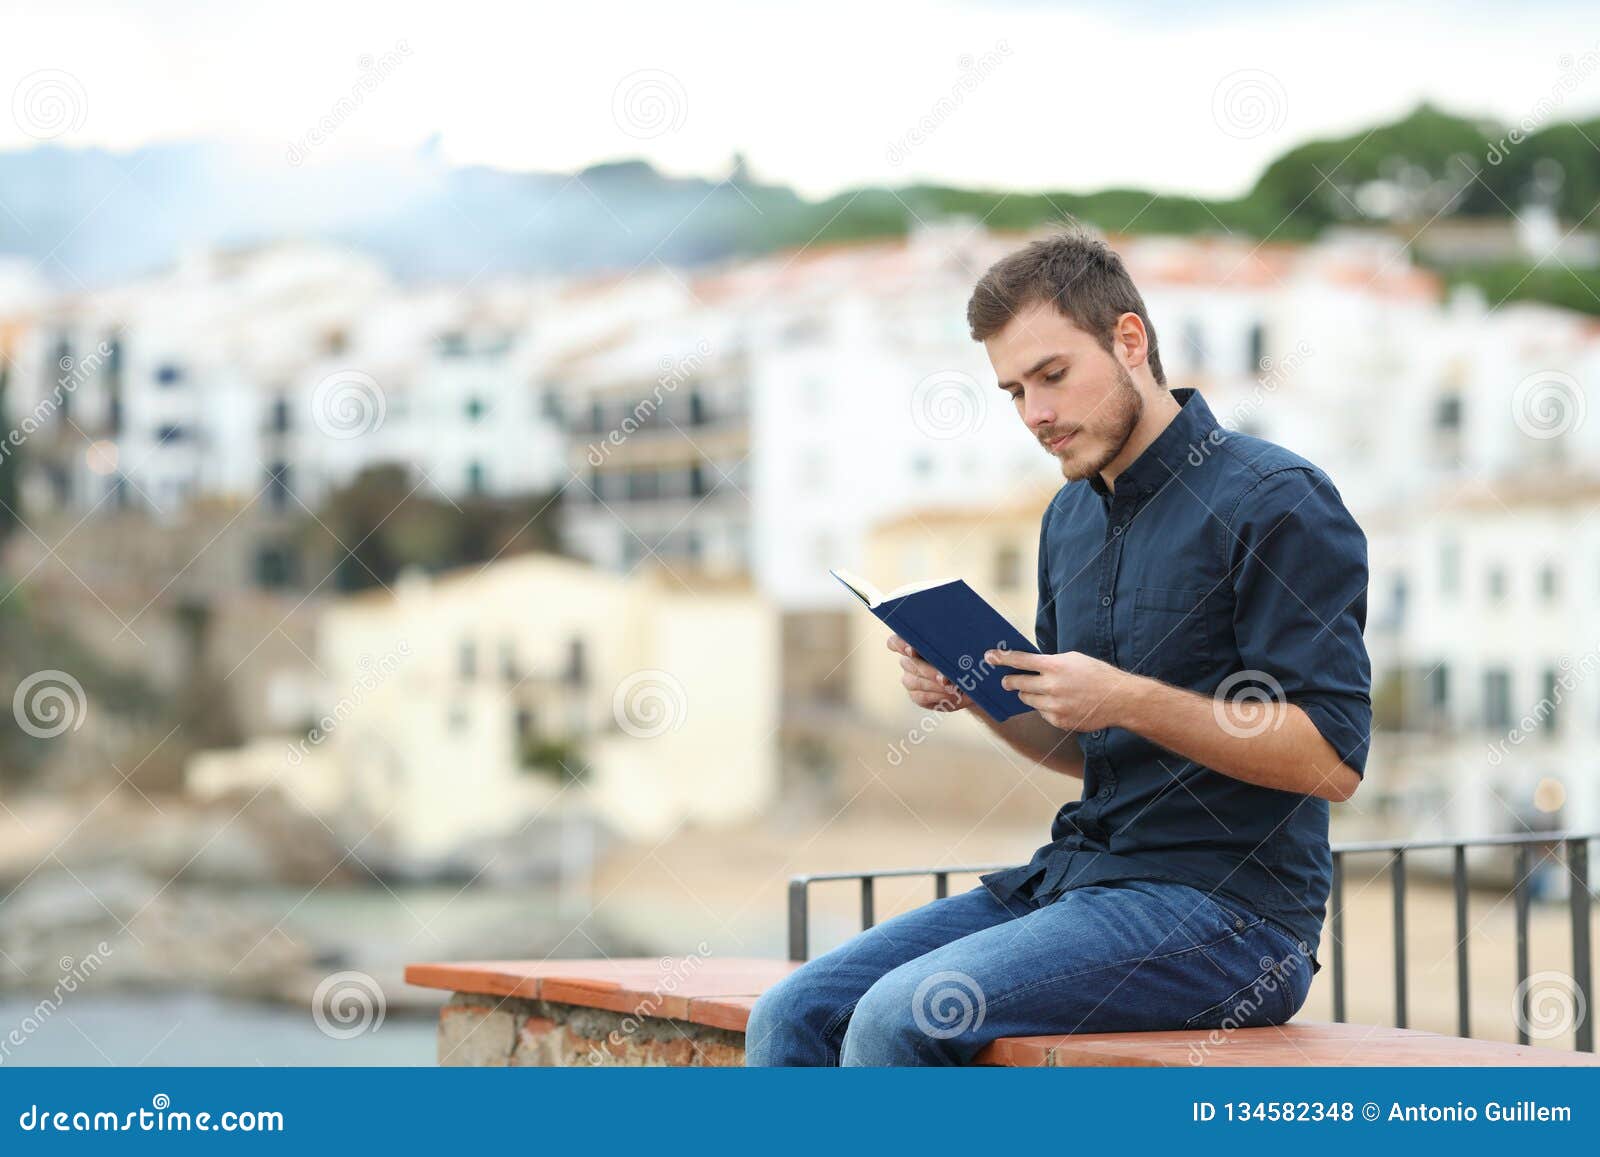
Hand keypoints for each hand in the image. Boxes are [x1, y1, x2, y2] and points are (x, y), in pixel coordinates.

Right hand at [888, 634, 972, 712]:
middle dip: (929, 671)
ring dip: (936, 686)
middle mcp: (907, 661)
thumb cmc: (964, 657)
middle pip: (910, 664)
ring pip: (916, 682)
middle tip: (945, 677)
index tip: (912, 650)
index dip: (900, 645)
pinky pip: (922, 697)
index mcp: (914, 643)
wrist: (972, 679)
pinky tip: (951, 696)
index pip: (895, 642)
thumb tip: (955, 652)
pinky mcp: (916, 696)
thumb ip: (953, 647)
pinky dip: (938, 697)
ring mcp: (909, 680)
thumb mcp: (960, 648)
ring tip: (955, 688)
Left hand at [986, 649, 1131, 732]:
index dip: (1002, 658)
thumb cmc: (1097, 675)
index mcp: (1055, 666)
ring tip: (1042, 690)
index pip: (1020, 660)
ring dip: (1029, 694)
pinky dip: (1045, 708)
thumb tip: (1030, 665)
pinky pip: (1042, 713)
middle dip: (1009, 681)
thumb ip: (1050, 662)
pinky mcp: (1059, 721)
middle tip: (1006, 681)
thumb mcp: (1073, 659)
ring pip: (1027, 699)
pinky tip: (1059, 703)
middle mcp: (1052, 686)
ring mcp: (1054, 706)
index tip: (989, 656)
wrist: (1118, 699)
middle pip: (1017, 683)